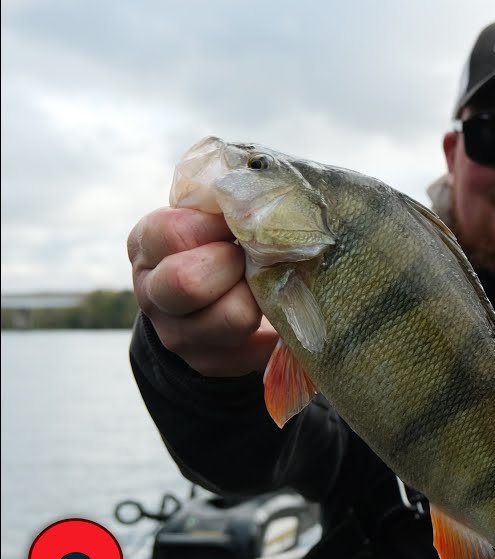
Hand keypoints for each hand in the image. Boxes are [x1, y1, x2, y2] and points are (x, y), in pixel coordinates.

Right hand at [127, 208, 277, 375]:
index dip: (220, 224)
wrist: (219, 299)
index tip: (237, 223)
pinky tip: (276, 311)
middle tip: (249, 257)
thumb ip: (228, 202)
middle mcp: (152, 294)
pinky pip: (261, 346)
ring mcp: (179, 335)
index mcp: (147, 246)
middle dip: (234, 263)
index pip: (176, 232)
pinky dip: (280, 326)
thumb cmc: (222, 241)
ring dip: (262, 294)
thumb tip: (258, 194)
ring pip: (234, 317)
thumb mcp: (215, 214)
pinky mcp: (212, 363)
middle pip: (189, 282)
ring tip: (265, 282)